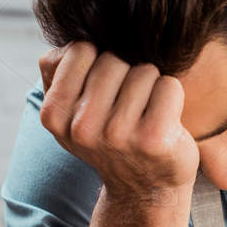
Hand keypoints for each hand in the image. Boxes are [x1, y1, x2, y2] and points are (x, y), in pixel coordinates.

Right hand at [37, 42, 199, 201]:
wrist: (144, 188)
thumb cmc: (109, 136)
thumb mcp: (70, 108)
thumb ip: (59, 69)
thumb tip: (76, 38)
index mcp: (54, 114)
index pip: (80, 49)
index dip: (98, 60)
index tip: (103, 89)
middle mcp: (82, 127)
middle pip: (113, 59)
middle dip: (127, 73)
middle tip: (128, 107)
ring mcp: (117, 135)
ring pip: (144, 70)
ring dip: (151, 86)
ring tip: (145, 115)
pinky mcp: (153, 139)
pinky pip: (169, 85)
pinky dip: (172, 96)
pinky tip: (164, 121)